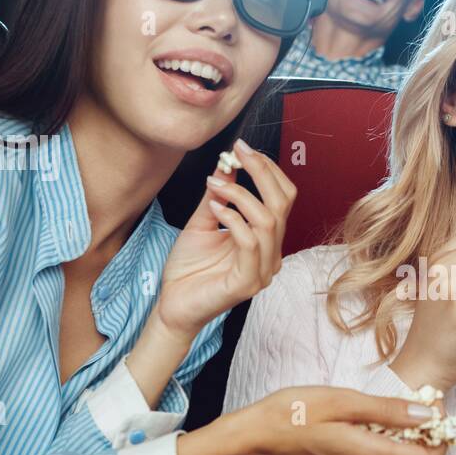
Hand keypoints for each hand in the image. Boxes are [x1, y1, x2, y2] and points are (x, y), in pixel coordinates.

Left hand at [155, 139, 296, 338]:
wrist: (173, 305)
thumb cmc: (189, 269)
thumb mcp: (203, 221)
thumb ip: (219, 196)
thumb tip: (227, 165)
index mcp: (266, 239)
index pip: (282, 198)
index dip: (267, 170)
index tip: (241, 149)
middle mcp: (271, 254)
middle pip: (282, 205)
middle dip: (262, 173)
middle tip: (238, 153)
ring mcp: (262, 270)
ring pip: (268, 221)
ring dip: (241, 195)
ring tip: (216, 185)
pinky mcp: (248, 283)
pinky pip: (250, 243)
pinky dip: (233, 219)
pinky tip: (214, 209)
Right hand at [240, 386, 449, 454]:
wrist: (257, 435)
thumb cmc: (295, 413)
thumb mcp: (345, 401)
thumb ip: (389, 410)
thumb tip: (427, 414)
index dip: (441, 437)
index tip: (435, 408)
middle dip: (428, 436)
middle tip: (420, 403)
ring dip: (409, 438)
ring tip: (399, 406)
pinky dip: (390, 442)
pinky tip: (377, 419)